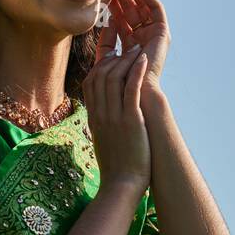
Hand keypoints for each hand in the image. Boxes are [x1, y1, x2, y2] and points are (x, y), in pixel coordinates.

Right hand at [82, 40, 150, 190]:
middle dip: (113, 57)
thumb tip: (110, 112)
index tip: (112, 56)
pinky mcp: (130, 121)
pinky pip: (130, 90)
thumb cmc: (117, 166)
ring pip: (113, 78)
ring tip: (137, 51)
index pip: (91, 82)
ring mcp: (114, 117)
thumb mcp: (105, 139)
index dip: (101, 64)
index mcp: (94, 117)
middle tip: (127, 49)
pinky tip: (144, 61)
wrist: (121, 185)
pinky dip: (137, 72)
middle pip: (100, 75)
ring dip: (126, 61)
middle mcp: (100, 114)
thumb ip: (105, 122)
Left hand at [99, 0, 170, 103]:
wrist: (134, 95)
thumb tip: (104, 22)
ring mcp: (154, 35)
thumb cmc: (119, 84)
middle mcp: (143, 39)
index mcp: (130, 46)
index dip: (112, 4)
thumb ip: (106, 41)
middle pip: (131, 10)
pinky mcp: (163, 33)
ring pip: (142, 6)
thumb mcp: (108, 57)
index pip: (120, 19)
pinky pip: (155, 8)